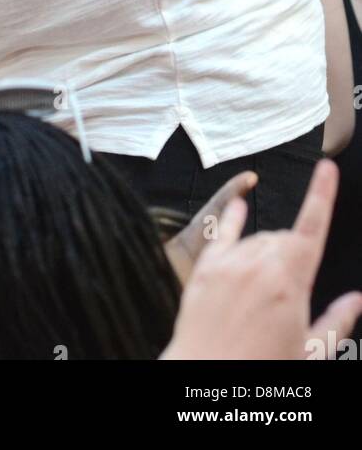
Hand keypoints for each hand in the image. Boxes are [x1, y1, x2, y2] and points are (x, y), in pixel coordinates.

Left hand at [163, 159, 361, 359]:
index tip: (326, 167)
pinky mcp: (204, 269)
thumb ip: (337, 323)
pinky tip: (239, 206)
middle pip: (284, 239)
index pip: (311, 228)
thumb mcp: (310, 354)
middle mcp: (257, 264)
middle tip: (293, 295)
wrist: (208, 382)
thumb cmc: (262, 372)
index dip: (321, 194)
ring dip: (268, 251)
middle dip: (295, 255)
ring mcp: (228, 264)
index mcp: (289, 283)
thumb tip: (357, 301)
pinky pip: (222, 233)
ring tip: (265, 293)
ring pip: (257, 239)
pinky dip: (233, 219)